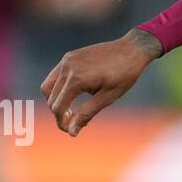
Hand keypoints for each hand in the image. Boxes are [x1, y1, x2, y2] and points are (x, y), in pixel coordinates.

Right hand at [40, 28, 161, 134]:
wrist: (132, 49)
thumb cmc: (124, 75)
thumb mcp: (108, 98)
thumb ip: (86, 113)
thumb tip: (71, 132)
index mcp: (77, 79)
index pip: (58, 107)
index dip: (62, 123)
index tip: (72, 131)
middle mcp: (67, 68)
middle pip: (51, 98)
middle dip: (59, 114)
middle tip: (74, 123)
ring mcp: (67, 60)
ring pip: (48, 86)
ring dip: (56, 101)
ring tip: (72, 110)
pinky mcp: (70, 56)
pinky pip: (55, 75)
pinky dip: (59, 88)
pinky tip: (74, 95)